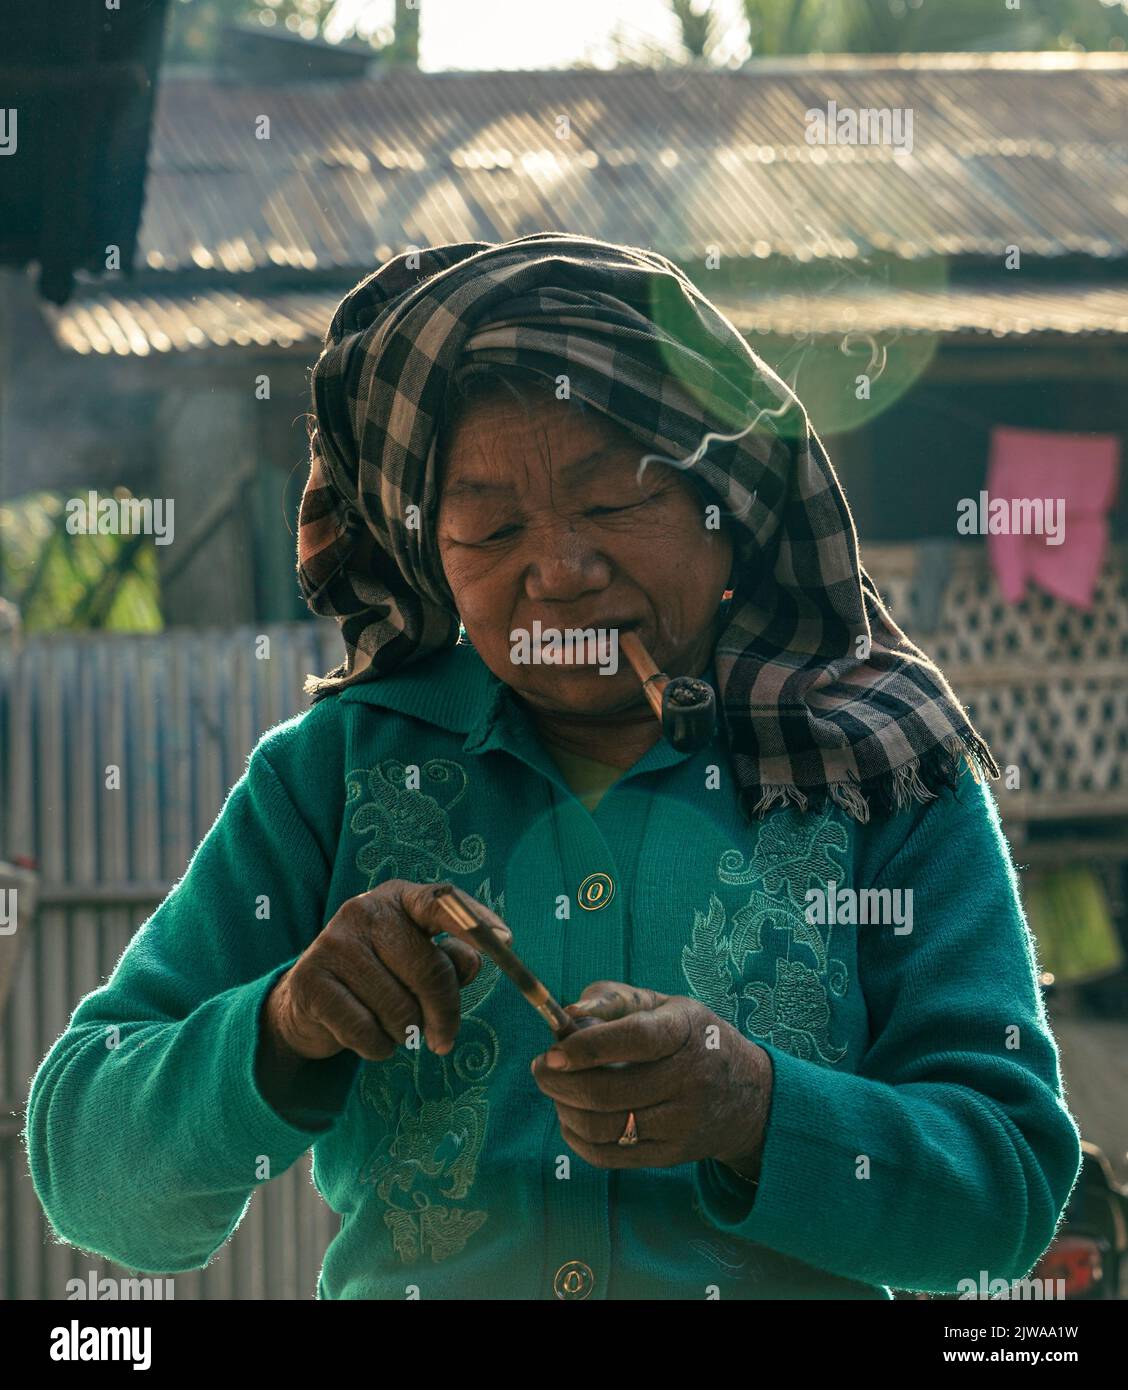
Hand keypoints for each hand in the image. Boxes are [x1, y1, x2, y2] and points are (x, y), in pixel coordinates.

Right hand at [263, 879, 508, 1062]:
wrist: (309, 1002)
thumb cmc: (380, 978)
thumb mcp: (417, 961)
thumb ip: (450, 960)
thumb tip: (473, 961)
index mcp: (398, 898)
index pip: (441, 901)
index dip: (475, 922)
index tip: (506, 941)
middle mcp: (364, 911)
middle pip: (430, 969)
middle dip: (445, 1014)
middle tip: (444, 1040)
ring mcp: (333, 943)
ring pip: (400, 1009)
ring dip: (406, 1033)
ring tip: (392, 1025)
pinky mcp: (311, 982)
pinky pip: (367, 1033)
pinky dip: (378, 1048)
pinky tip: (368, 1036)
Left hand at [529, 981, 772, 1172]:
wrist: (750, 1096)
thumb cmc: (692, 1038)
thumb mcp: (665, 1005)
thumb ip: (615, 999)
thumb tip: (569, 1012)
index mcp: (686, 1031)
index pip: (636, 1040)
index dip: (589, 1046)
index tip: (553, 1050)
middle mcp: (689, 1079)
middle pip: (610, 1091)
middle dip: (560, 1081)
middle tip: (541, 1068)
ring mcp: (681, 1123)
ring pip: (605, 1127)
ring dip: (565, 1109)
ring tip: (556, 1091)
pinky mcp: (671, 1155)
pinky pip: (610, 1155)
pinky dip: (577, 1139)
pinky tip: (570, 1118)